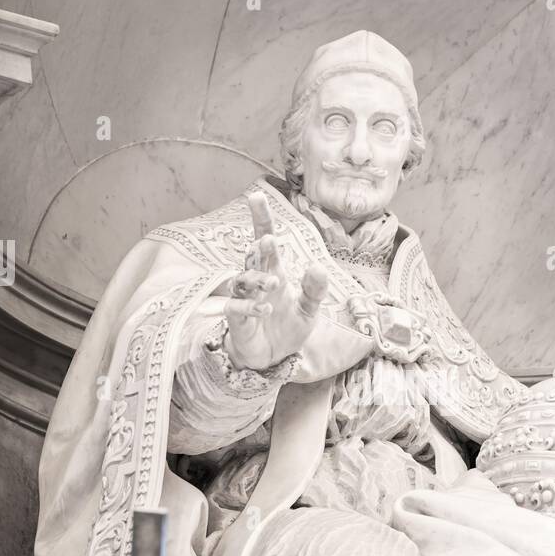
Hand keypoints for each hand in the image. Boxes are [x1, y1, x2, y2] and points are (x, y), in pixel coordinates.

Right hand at [224, 193, 327, 370]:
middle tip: (268, 241)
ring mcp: (244, 298)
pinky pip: (237, 307)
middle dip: (259, 247)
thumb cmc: (287, 328)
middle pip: (252, 255)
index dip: (261, 219)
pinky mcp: (237, 319)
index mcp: (274, 272)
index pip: (265, 240)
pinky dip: (250, 306)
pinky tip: (266, 308)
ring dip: (257, 278)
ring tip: (273, 283)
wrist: (272, 358)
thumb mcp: (309, 310)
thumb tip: (317, 266)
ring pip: (243, 279)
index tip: (256, 197)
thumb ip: (314, 290)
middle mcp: (257, 281)